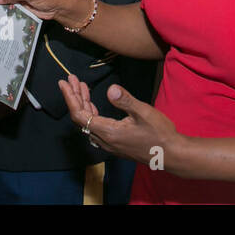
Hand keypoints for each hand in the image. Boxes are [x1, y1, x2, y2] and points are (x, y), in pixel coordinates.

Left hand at [60, 76, 179, 165]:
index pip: (80, 115)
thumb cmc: (159, 133)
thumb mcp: (143, 113)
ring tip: (81, 86)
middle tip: (71, 79)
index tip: (64, 82)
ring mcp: (110, 144)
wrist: (171, 154)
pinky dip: (91, 112)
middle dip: (74, 97)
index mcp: (109, 132)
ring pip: (88, 123)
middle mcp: (105, 140)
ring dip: (83, 104)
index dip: (70, 98)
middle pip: (81, 118)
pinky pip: (95, 127)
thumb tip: (110, 88)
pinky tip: (93, 103)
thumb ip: (125, 100)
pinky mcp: (115, 143)